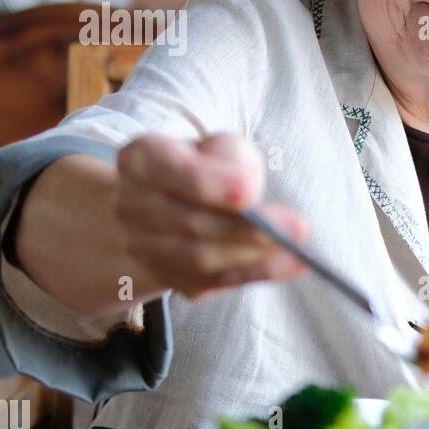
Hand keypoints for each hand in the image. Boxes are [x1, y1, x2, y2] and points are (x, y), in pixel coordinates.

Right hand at [115, 132, 308, 300]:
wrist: (169, 206)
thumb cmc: (204, 168)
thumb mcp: (219, 147)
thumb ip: (232, 160)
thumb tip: (249, 197)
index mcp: (142, 160)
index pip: (171, 172)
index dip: (210, 183)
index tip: (248, 191)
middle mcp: (131, 205)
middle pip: (192, 222)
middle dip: (248, 229)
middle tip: (297, 228)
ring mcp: (143, 247)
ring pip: (201, 259)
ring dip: (253, 255)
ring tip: (296, 248)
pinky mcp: (168, 276)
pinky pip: (213, 282)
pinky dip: (256, 273)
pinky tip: (290, 264)